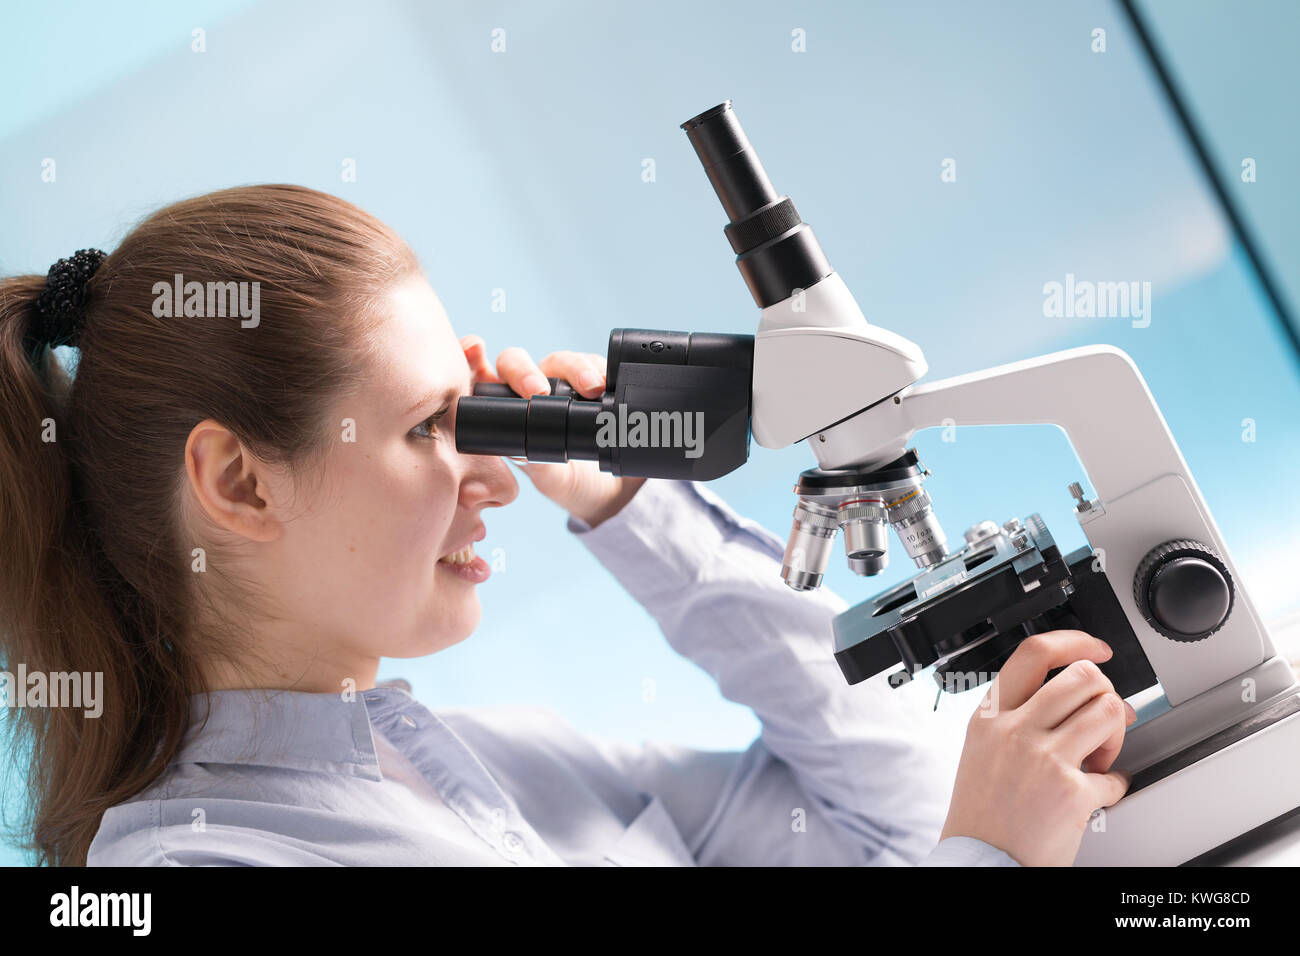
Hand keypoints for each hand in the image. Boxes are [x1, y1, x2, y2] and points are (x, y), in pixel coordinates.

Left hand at [460, 336, 644, 527]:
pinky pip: (594, 364)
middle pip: (517, 363)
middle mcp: (528, 391)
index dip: (472, 358)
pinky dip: (600, 369)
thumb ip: (538, 465)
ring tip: (591, 387)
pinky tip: (607, 381)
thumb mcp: (550, 479)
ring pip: (559, 360)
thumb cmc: (567, 480)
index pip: (480, 378)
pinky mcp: (592, 379)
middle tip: (539, 393)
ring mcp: (560, 383)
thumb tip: (527, 452)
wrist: (608, 486)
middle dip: (525, 371)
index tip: (475, 348)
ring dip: (575, 368)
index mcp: (504, 412)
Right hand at [940, 630, 1137, 865]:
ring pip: (1109, 711)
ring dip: (1115, 734)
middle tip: (1103, 716)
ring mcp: (1045, 759)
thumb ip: (1014, 718)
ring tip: (1100, 755)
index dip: (1073, 642)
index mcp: (991, 716)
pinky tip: (1100, 792)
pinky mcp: (1073, 792)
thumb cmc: (981, 813)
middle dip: (1105, 693)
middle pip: (1083, 677)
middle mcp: (1016, 731)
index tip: (1094, 649)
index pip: (1034, 654)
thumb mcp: (982, 749)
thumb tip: (1066, 699)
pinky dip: (1116, 785)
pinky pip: (1117, 776)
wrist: (980, 861)